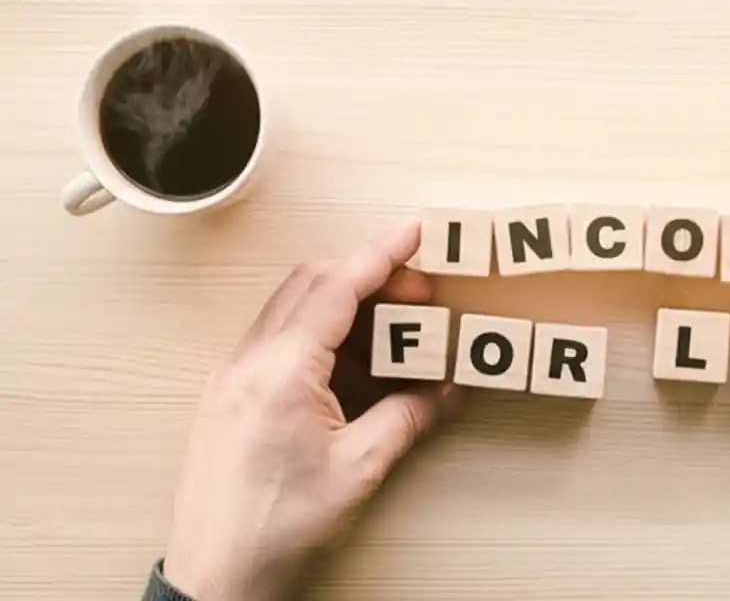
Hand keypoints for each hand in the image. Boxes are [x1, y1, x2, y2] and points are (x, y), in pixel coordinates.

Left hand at [164, 220, 464, 600]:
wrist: (215, 574)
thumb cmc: (275, 528)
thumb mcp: (359, 468)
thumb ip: (406, 417)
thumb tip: (444, 390)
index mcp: (280, 371)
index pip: (337, 288)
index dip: (380, 254)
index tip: (413, 232)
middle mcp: (249, 361)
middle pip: (311, 285)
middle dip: (370, 276)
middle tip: (420, 292)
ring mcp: (233, 376)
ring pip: (293, 309)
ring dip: (345, 305)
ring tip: (396, 329)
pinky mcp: (230, 396)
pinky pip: (280, 341)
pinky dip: (322, 336)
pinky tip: (356, 365)